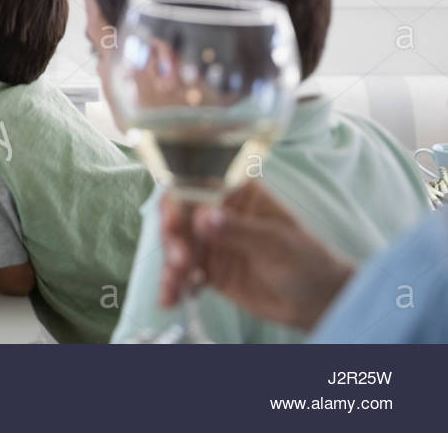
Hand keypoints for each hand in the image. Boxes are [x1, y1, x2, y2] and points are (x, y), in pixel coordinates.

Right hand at [159, 180, 354, 330]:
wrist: (320, 304)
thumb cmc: (309, 262)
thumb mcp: (277, 243)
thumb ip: (239, 230)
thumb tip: (203, 217)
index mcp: (237, 194)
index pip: (197, 186)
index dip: (177, 200)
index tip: (172, 221)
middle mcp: (218, 213)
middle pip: (179, 216)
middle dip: (173, 238)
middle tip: (180, 260)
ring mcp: (211, 242)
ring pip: (177, 246)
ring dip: (171, 264)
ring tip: (176, 285)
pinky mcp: (208, 269)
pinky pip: (182, 274)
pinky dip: (173, 285)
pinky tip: (171, 299)